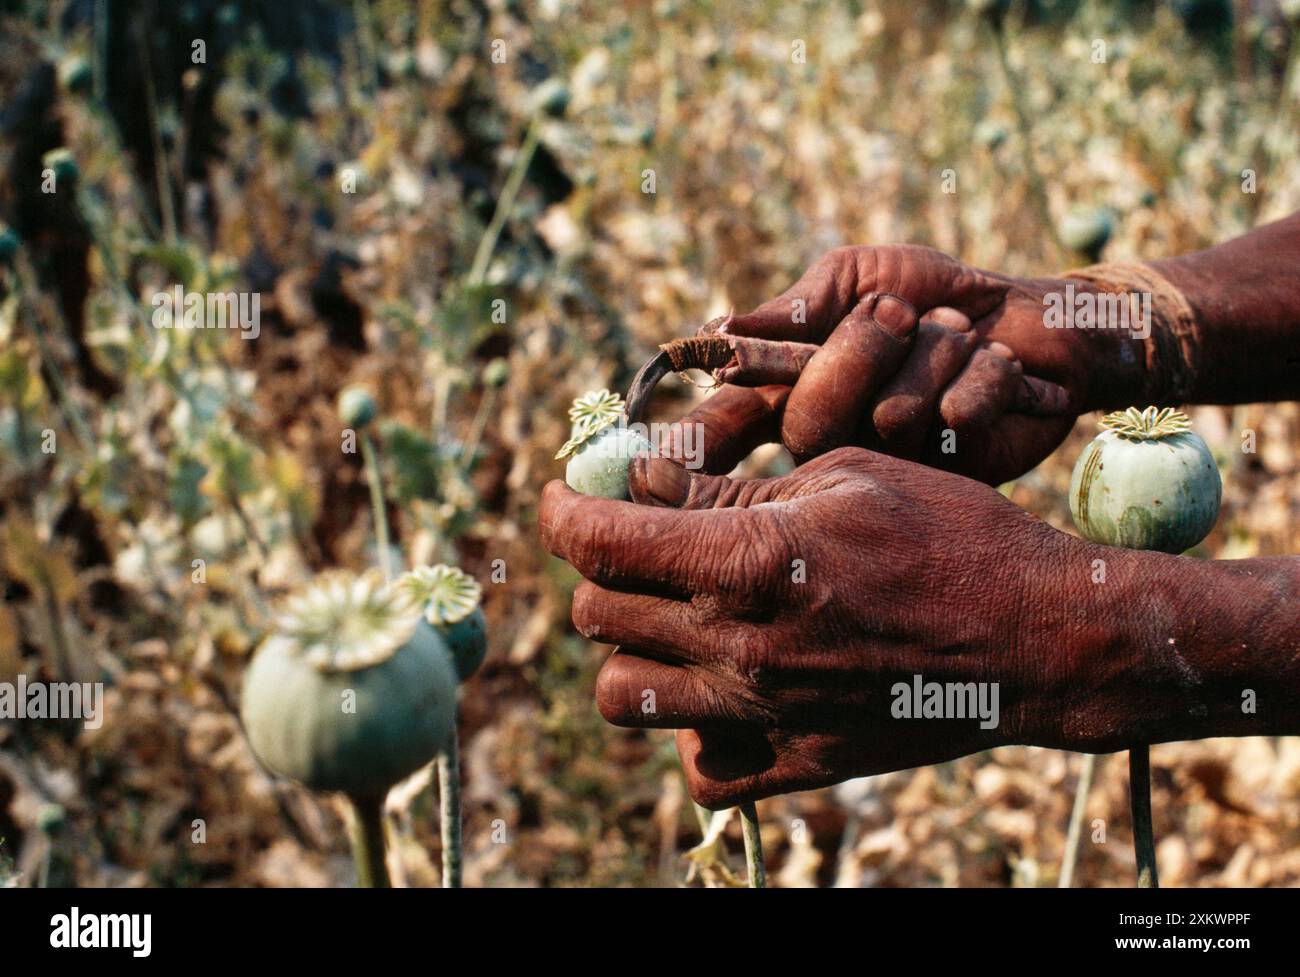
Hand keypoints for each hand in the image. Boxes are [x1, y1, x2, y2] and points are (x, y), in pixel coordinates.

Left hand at [539, 447, 1087, 807]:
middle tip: (636, 542)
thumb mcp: (839, 477)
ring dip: (630, 649)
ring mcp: (764, 715)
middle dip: (600, 567)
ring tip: (672, 616)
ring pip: (622, 697)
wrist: (1038, 636)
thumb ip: (729, 491)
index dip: (562, 511)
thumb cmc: (949, 534)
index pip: (598, 542)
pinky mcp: (796, 763)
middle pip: (597, 615)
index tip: (566, 495)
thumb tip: (643, 482)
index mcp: (748, 563)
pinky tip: (720, 684)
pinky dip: (688, 725)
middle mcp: (740, 647)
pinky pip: (695, 766)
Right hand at [680, 245, 1122, 484]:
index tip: (653, 465)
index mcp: (793, 391)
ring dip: (935, 351)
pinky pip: (955, 420)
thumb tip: (721, 330)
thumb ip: (800, 305)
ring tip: (959, 339)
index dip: (692, 445)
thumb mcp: (861, 275)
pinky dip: (984, 373)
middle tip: (900, 313)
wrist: (1034, 321)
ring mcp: (890, 466)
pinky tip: (996, 373)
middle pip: (806, 422)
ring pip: (889, 417)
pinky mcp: (954, 476)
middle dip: (857, 351)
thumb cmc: (935, 293)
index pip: (726, 426)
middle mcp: (831, 441)